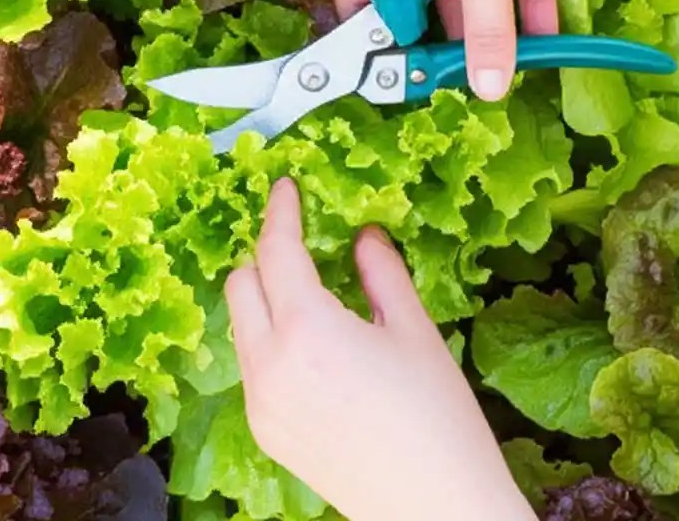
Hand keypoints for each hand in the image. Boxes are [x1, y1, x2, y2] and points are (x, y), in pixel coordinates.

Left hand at [226, 178, 534, 520]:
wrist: (434, 508)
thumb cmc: (438, 421)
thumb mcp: (415, 332)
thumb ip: (381, 273)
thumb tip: (363, 235)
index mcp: (308, 330)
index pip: (276, 251)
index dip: (280, 212)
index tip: (285, 189)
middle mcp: (269, 365)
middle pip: (240, 284)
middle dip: (265, 257)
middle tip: (303, 247)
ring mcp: (260, 402)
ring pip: (241, 327)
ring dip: (265, 301)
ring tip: (314, 301)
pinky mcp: (265, 430)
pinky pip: (252, 368)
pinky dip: (271, 344)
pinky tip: (316, 353)